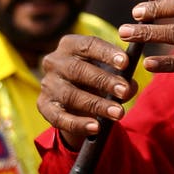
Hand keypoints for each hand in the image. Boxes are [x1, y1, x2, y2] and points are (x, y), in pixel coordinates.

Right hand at [37, 34, 135, 148]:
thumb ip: (122, 77)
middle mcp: (54, 61)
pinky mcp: (44, 105)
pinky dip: (78, 124)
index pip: (88, 45)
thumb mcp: (111, 71)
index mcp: (71, 45)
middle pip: (78, 70)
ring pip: (70, 95)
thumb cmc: (98, 76)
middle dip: (104, 81)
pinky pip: (59, 117)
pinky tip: (95, 128)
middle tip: (125, 91)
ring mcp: (47, 84)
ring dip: (96, 105)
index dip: (107, 53)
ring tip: (118, 113)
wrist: (78, 97)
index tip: (126, 63)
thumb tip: (130, 87)